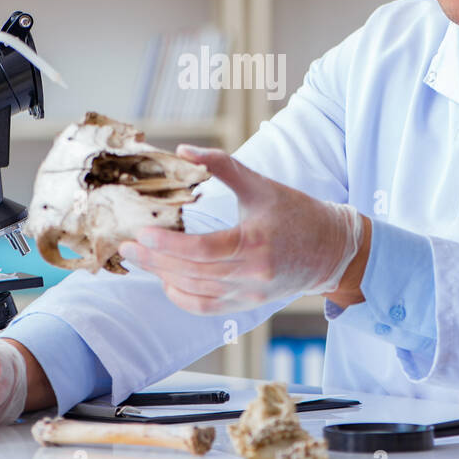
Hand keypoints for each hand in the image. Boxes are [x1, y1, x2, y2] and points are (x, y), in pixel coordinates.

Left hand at [117, 145, 366, 314]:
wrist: (332, 249)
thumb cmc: (296, 212)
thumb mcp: (260, 184)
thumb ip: (222, 166)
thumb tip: (182, 151)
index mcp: (255, 243)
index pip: (202, 251)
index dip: (168, 245)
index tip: (141, 234)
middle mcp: (253, 274)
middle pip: (193, 273)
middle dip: (155, 260)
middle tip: (127, 247)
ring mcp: (251, 294)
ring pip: (196, 293)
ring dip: (164, 277)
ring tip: (140, 259)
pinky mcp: (249, 304)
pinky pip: (207, 307)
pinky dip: (182, 296)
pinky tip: (165, 279)